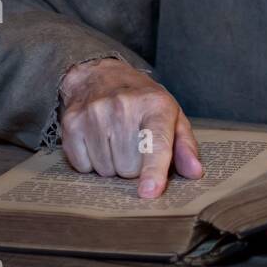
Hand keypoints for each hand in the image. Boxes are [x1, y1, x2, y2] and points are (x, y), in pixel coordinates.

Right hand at [58, 57, 204, 198]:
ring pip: (105, 170)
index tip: (150, 191)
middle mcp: (122, 106)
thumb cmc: (141, 101)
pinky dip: (90, 162)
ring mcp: (94, 114)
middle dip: (133, 166)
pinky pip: (82, 166)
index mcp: (154, 105)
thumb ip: (184, 145)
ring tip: (114, 140)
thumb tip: (195, 172)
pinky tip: (96, 141)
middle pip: (129, 168)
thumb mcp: (171, 115)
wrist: (99, 74)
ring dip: (111, 164)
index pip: (155, 144)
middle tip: (132, 144)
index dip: (153, 170)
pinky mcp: (71, 123)